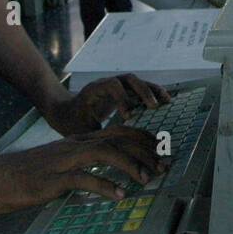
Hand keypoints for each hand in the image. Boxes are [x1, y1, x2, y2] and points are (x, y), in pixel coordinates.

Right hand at [0, 125, 165, 213]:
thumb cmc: (24, 175)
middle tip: (163, 164)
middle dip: (143, 150)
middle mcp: (73, 145)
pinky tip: (118, 195)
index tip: (159, 148)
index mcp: (76, 141)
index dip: (141, 138)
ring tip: (146, 179)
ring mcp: (63, 160)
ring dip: (129, 165)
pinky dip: (104, 186)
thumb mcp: (57, 165)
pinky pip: (83, 178)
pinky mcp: (53, 178)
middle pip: (116, 138)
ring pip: (104, 153)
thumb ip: (79, 167)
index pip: (115, 132)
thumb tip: (101, 176)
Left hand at [45, 73, 170, 135]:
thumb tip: (111, 154)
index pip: (111, 86)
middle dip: (142, 91)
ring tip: (165, 102)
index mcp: (94, 90)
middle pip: (128, 79)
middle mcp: (107, 84)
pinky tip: (166, 101)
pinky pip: (141, 88)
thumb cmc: (72, 123)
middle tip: (152, 107)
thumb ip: (95, 139)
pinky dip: (154, 92)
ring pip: (137, 82)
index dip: (122, 98)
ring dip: (151, 90)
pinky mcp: (124, 91)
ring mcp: (117, 86)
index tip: (129, 117)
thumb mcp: (80, 131)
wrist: (66, 111)